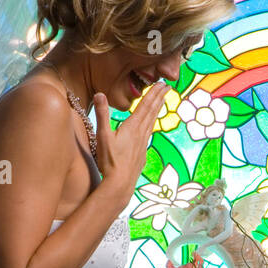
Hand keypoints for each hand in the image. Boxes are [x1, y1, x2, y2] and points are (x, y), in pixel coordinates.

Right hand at [93, 82, 170, 203]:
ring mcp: (143, 144)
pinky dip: (152, 124)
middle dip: (159, 98)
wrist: (120, 184)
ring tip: (162, 101)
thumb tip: (100, 94)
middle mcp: (141, 134)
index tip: (162, 83)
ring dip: (157, 110)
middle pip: (152, 112)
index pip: (145, 106)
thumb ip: (102, 114)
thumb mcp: (103, 136)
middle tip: (167, 87)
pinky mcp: (142, 153)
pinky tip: (150, 126)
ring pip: (152, 122)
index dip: (153, 93)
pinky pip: (149, 134)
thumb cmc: (110, 161)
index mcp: (132, 127)